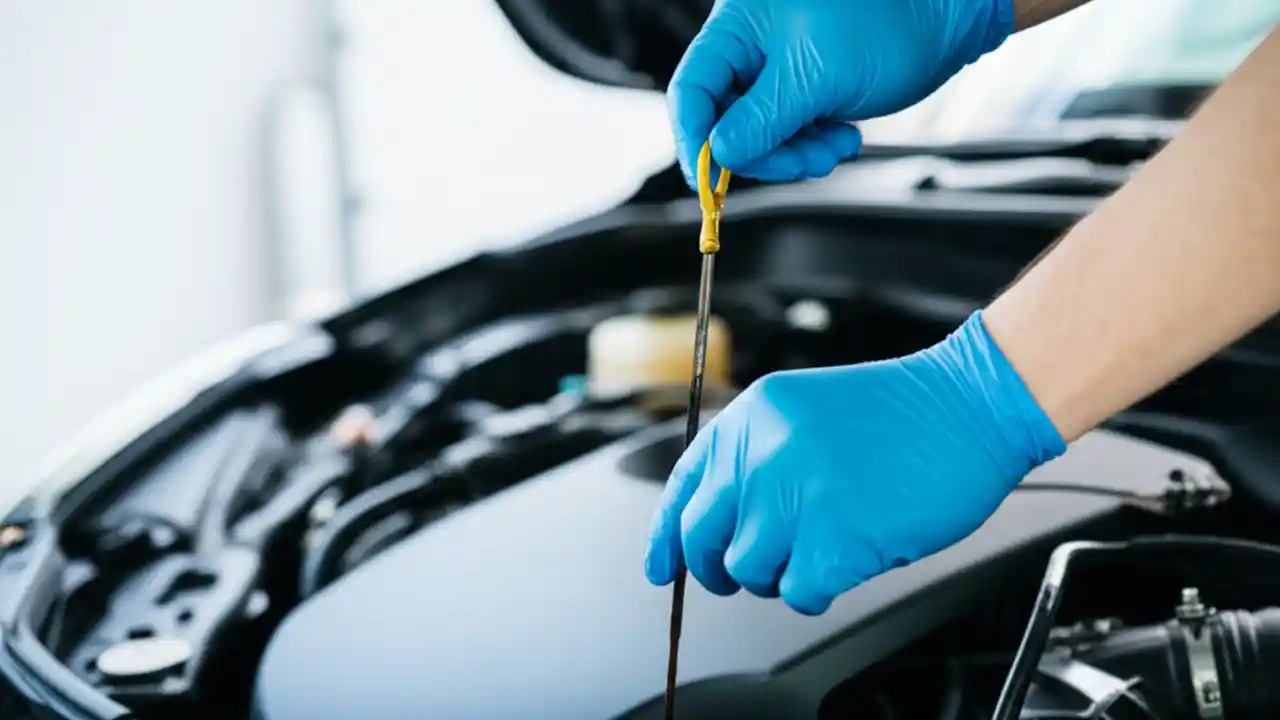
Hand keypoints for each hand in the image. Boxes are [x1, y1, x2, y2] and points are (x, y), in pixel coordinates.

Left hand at [644, 312, 1064, 614]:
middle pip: (702, 538)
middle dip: (717, 567)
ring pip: (746, 571)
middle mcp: (761, 455)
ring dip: (776, 575)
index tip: (661, 566)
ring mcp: (794, 498)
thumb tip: (722, 520)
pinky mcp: (833, 540)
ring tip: (815, 553)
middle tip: (745, 573)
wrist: (967, 406)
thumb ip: (757, 457)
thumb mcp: (804, 414)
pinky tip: (844, 561)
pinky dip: (817, 589)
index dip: (666, 535)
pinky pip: (797, 592)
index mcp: (750, 419)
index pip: (684, 487)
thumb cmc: (899, 416)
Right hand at [669, 0, 1014, 185]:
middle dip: (762, 151)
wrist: (944, 21)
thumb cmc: (888, 26)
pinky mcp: (801, 84)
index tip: (709, 184)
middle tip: (799, 163)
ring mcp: (775, 65)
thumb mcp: (815, 81)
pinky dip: (810, 143)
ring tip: (832, 147)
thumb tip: (718, 155)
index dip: (695, 141)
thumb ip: (759, 121)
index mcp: (738, 24)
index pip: (692, 89)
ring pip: (757, 130)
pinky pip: (786, 128)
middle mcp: (751, 42)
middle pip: (723, 117)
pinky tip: (840, 136)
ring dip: (793, 152)